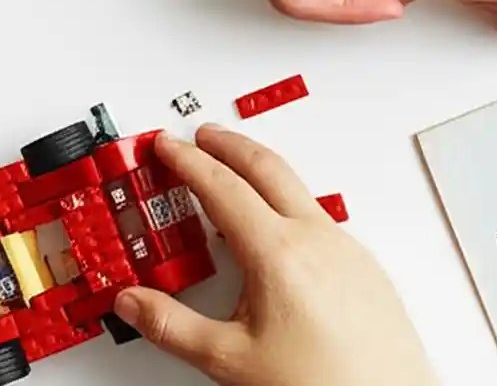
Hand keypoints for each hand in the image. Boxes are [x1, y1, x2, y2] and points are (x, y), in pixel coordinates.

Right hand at [113, 127, 436, 385]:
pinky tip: (276, 229)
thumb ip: (173, 327)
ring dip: (259, 171)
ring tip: (233, 176)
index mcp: (278, 252)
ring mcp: (345, 249)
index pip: (222, 186)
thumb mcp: (230, 360)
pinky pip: (318, 217)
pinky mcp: (362, 266)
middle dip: (227, 145)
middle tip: (200, 136)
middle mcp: (316, 239)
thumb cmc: (324, 385)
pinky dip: (287, 204)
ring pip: (295, 189)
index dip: (187, 161)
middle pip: (265, 167)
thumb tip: (133, 303)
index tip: (167, 146)